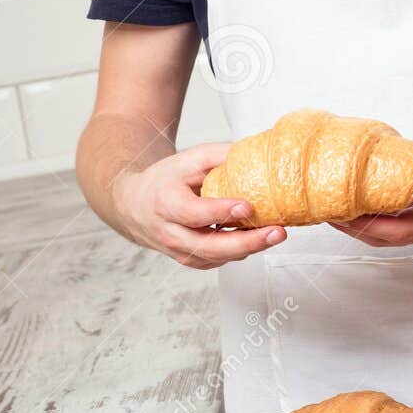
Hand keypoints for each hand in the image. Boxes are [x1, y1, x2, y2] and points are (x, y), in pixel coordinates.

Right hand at [112, 141, 285, 269]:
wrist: (135, 205)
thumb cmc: (164, 180)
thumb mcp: (188, 159)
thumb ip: (220, 156)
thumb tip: (256, 152)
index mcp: (166, 203)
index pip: (194, 213)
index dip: (220, 211)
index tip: (247, 206)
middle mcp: (170, 233)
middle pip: (209, 246)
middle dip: (247, 242)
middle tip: (276, 231)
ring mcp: (179, 251)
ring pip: (217, 257)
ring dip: (249, 249)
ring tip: (276, 234)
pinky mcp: (190, 260)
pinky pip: (218, 260)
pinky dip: (239, 252)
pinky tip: (257, 239)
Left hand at [331, 127, 412, 247]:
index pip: (397, 232)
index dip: (367, 227)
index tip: (340, 215)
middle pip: (384, 237)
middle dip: (352, 228)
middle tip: (323, 210)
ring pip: (383, 231)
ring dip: (356, 222)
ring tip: (329, 206)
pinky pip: (388, 218)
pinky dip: (368, 211)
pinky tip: (351, 198)